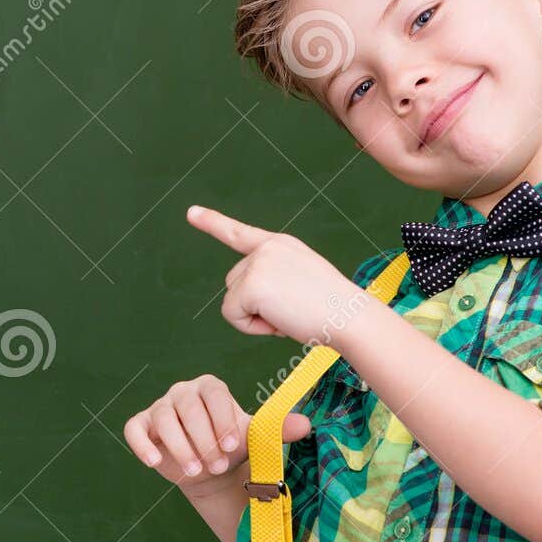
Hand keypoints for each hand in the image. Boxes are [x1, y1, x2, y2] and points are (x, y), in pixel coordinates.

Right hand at [122, 374, 311, 493]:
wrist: (210, 469)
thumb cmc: (231, 447)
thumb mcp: (254, 438)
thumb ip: (277, 430)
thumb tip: (305, 425)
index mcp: (210, 387)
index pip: (212, 393)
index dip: (221, 419)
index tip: (231, 447)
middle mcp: (183, 392)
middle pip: (187, 407)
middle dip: (203, 439)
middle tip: (217, 466)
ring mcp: (160, 407)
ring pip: (164, 420)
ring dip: (180, 447)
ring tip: (195, 471)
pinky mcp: (142, 425)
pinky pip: (134, 429)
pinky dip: (142, 445)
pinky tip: (155, 462)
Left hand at [185, 204, 355, 345]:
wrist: (350, 317)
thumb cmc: (334, 310)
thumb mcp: (303, 282)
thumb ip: (276, 281)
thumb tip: (252, 300)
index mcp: (280, 245)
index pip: (240, 234)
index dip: (213, 223)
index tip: (191, 212)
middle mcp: (267, 248)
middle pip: (234, 283)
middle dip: (254, 306)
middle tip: (291, 311)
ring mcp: (257, 264)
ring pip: (232, 302)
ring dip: (255, 318)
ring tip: (289, 317)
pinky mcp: (251, 285)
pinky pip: (233, 316)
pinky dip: (251, 328)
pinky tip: (279, 324)